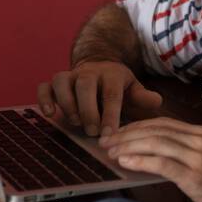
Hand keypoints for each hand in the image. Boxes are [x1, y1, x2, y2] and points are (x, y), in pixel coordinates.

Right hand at [37, 60, 162, 136]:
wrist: (98, 67)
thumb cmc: (117, 86)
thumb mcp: (132, 89)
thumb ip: (143, 97)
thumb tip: (157, 102)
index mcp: (111, 74)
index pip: (111, 94)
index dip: (110, 114)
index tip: (110, 134)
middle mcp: (89, 72)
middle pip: (85, 86)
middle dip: (88, 110)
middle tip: (92, 131)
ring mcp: (70, 76)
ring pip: (62, 82)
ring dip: (67, 104)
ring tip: (74, 122)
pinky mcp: (54, 83)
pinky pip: (44, 86)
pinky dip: (44, 99)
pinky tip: (49, 114)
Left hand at [98, 118, 201, 201]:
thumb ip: (189, 155)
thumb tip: (159, 158)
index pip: (162, 123)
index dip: (137, 126)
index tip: (118, 133)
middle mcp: (200, 140)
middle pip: (155, 130)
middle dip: (127, 134)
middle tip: (105, 141)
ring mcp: (198, 157)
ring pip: (155, 143)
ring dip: (128, 145)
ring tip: (110, 151)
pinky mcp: (196, 175)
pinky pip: (162, 163)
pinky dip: (141, 160)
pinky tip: (125, 162)